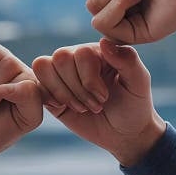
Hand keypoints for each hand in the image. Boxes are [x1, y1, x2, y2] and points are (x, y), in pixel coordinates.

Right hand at [33, 39, 165, 166]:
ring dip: (63, 93)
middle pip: (60, 58)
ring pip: (43, 66)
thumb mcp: (139, 82)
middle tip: (94, 105)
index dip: (89, 79)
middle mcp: (77, 56)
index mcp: (98, 49)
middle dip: (77, 89)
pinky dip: (48, 97)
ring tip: (81, 107)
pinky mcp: (50, 90)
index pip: (81, 53)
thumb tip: (103, 42)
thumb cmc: (134, 105)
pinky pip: (36, 83)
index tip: (105, 97)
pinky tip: (65, 107)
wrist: (125, 133)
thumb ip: (127, 59)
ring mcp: (62, 73)